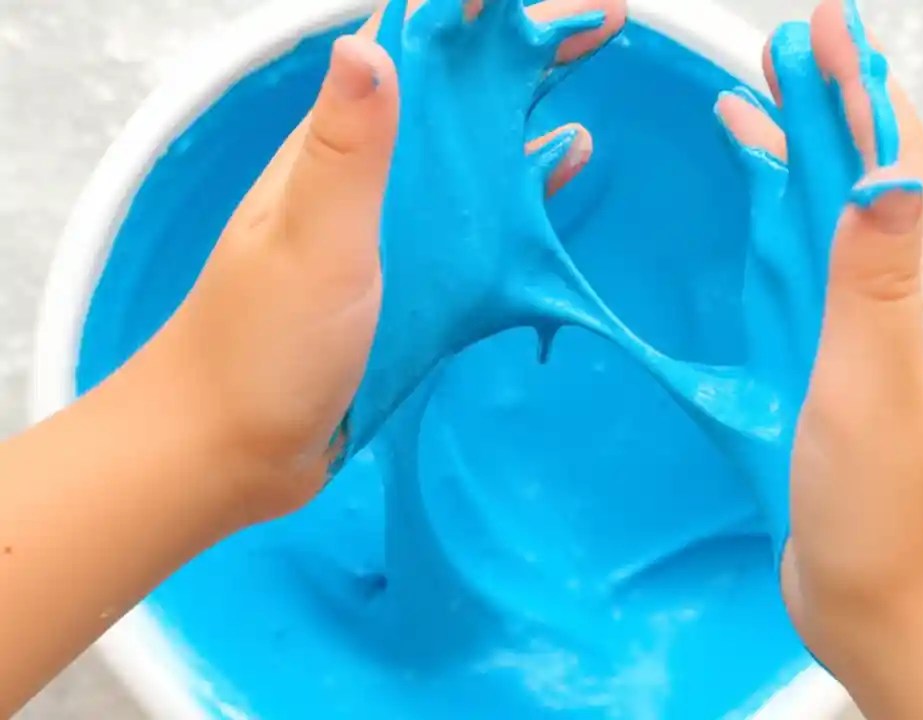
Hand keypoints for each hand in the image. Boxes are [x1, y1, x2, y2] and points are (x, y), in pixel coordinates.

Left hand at [138, 0, 614, 527]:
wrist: (234, 448)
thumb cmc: (262, 344)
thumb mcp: (311, 240)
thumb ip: (344, 151)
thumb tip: (368, 46)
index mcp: (343, 146)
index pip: (416, 48)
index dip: (477, 13)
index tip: (557, 2)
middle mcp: (374, 172)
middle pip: (457, 88)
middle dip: (522, 49)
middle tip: (602, 21)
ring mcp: (397, 225)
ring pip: (474, 148)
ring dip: (528, 109)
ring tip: (588, 80)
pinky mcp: (416, 278)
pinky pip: (482, 217)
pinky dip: (525, 187)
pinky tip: (559, 174)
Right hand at [719, 2, 922, 716]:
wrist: (898, 619)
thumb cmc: (897, 519)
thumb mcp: (880, 389)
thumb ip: (871, 281)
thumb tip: (882, 169)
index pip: (900, 162)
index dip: (863, 90)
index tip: (827, 28)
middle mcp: (907, 305)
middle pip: (865, 180)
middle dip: (827, 108)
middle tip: (785, 47)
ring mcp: (870, 341)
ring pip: (830, 228)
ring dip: (800, 162)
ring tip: (757, 108)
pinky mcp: (834, 378)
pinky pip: (804, 285)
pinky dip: (776, 235)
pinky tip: (754, 222)